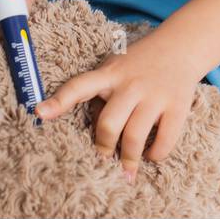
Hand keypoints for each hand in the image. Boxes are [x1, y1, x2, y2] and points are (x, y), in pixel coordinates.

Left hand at [34, 30, 203, 182]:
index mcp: (110, 74)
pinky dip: (155, 154)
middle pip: (108, 123)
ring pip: (134, 137)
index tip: (39, 113)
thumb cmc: (139, 63)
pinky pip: (163, 141)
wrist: (181, 46)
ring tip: (126, 172)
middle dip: (102, 147)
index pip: (79, 86)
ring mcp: (155, 95)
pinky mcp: (177, 106)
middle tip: (102, 158)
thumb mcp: (115, 67)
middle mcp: (131, 84)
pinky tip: (150, 154)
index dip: (58, 100)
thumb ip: (100, 91)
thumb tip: (87, 128)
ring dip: (128, 160)